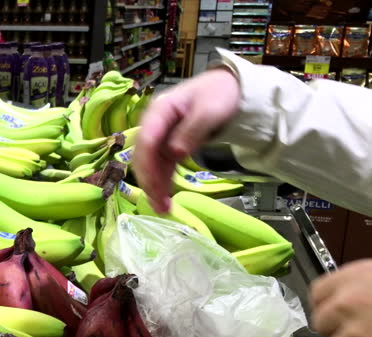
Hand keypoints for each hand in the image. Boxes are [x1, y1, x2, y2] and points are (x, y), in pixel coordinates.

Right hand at [133, 68, 240, 212]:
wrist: (230, 89)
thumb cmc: (219, 94)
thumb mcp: (209, 109)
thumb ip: (191, 131)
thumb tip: (175, 154)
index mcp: (159, 110)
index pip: (146, 139)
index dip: (148, 165)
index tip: (155, 186)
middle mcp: (154, 124)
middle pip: (144, 155)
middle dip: (149, 181)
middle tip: (158, 204)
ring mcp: (161, 136)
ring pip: (150, 165)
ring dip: (154, 186)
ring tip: (162, 209)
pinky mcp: (169, 146)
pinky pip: (162, 166)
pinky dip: (163, 182)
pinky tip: (165, 198)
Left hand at [311, 259, 371, 336]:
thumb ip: (361, 286)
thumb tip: (345, 299)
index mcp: (353, 277)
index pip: (318, 292)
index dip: (327, 304)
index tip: (337, 311)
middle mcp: (348, 303)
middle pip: (321, 324)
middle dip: (339, 330)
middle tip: (363, 331)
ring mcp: (358, 334)